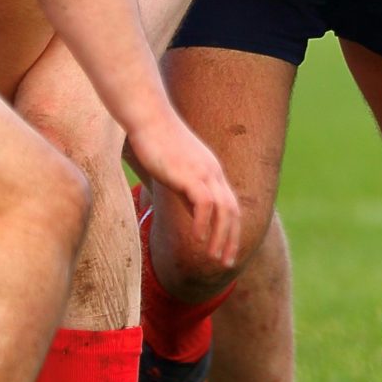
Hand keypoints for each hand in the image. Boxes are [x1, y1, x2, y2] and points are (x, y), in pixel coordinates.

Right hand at [125, 111, 240, 268]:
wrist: (148, 118)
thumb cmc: (156, 140)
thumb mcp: (177, 169)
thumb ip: (188, 190)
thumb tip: (195, 212)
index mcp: (212, 171)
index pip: (230, 205)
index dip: (231, 230)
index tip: (225, 250)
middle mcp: (213, 172)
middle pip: (233, 211)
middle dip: (231, 239)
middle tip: (226, 263)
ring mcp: (204, 172)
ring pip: (223, 211)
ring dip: (220, 237)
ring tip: (213, 258)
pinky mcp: (190, 174)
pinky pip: (204, 204)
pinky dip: (203, 224)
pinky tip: (197, 240)